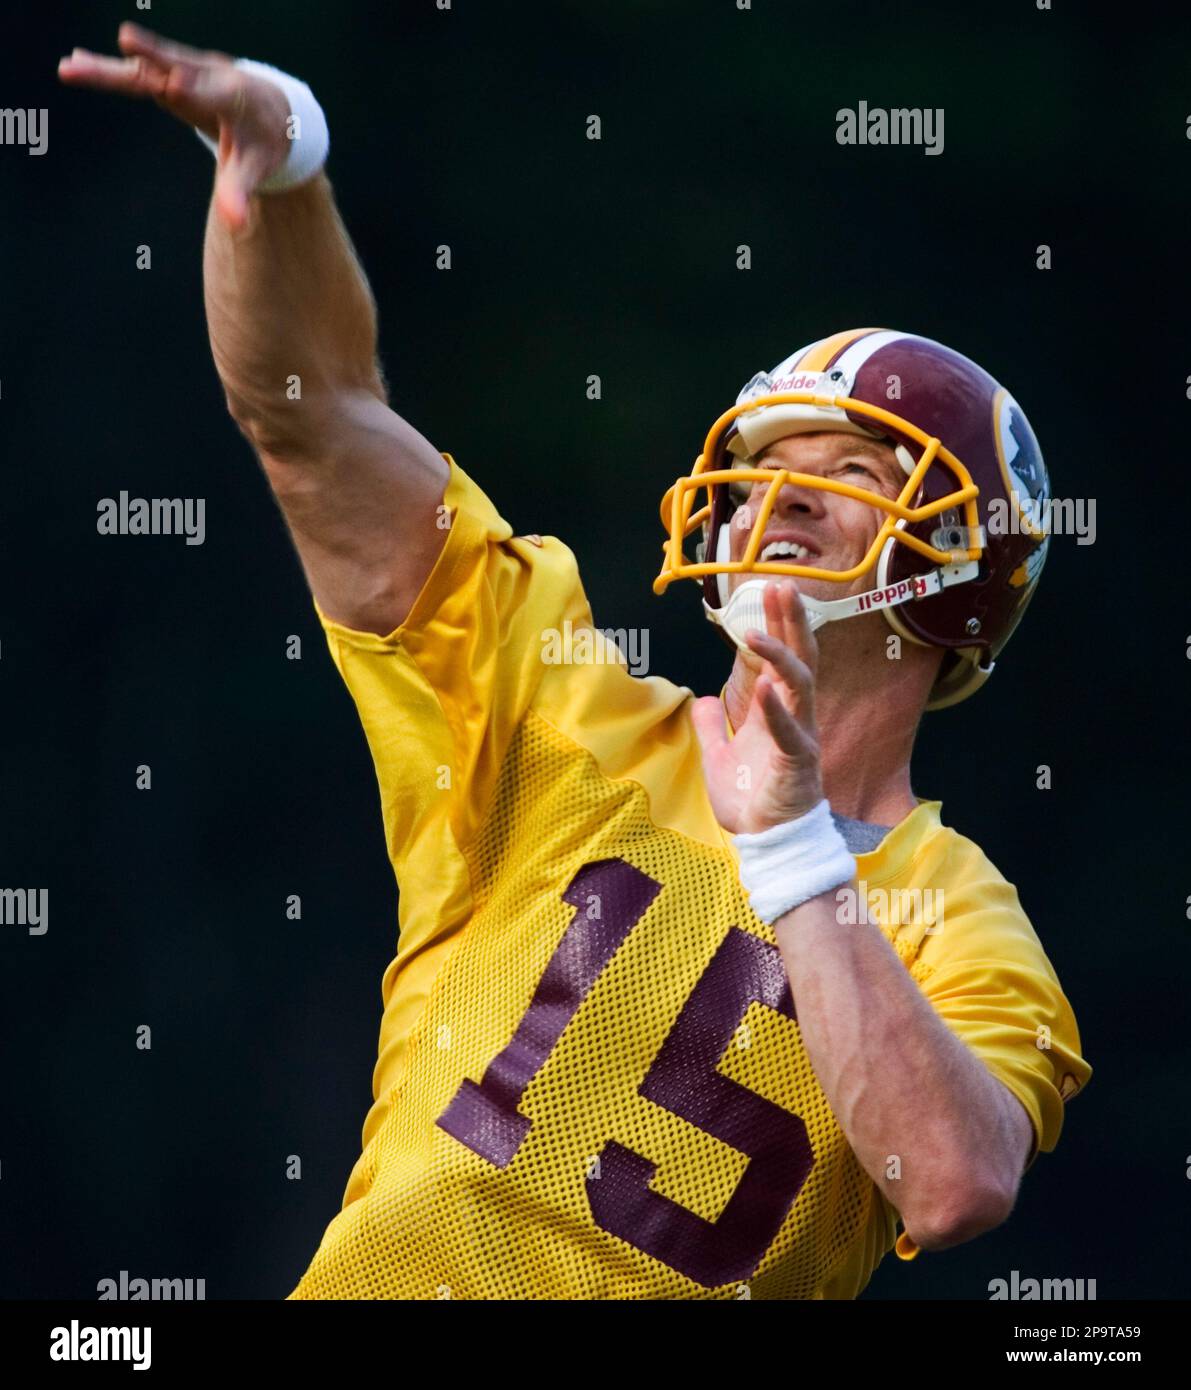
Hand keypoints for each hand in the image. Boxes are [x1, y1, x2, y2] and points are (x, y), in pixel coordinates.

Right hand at [58, 23, 291, 230]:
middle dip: (150, 58)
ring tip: (74, 65)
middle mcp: (210, 75)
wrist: (269, 107)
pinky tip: (75, 62)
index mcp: (236, 99)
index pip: (213, 94)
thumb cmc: (261, 142)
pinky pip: (136, 69)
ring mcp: (186, 69)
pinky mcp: (168, 70)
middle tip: (127, 41)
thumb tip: (236, 225)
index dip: (195, 90)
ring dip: (112, 66)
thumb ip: (240, 192)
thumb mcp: (255, 168)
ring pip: (146, 66)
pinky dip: (108, 68)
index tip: (175, 84)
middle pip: (173, 69)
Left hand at [691, 581, 824, 833]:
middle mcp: (793, 717)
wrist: (767, 844)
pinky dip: (775, 709)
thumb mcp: (718, 758)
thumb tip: (702, 700)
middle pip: (798, 658)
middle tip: (781, 586)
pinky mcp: (797, 764)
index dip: (776, 624)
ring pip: (799, 686)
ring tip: (756, 631)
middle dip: (790, 622)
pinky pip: (789, 731)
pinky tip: (763, 686)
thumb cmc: (752, 802)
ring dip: (780, 656)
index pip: (779, 658)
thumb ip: (712, 727)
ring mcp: (799, 737)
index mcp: (775, 712)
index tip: (769, 590)